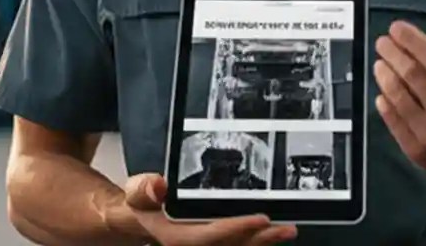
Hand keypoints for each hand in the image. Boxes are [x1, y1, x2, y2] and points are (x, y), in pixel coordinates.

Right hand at [118, 173, 296, 245]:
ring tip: (288, 231)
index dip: (238, 227)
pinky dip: (255, 241)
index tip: (262, 218)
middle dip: (261, 239)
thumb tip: (159, 185)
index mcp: (178, 237)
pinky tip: (271, 235)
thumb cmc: (142, 205)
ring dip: (263, 241)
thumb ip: (145, 188)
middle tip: (286, 228)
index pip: (212, 235)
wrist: (140, 220)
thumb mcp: (137, 192)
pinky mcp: (213, 245)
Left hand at [373, 22, 425, 214]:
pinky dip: (386, 108)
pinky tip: (382, 96)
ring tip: (379, 64)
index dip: (412, 41)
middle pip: (412, 75)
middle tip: (383, 42)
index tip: (397, 28)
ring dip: (386, 77)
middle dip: (393, 54)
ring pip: (399, 98)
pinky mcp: (420, 154)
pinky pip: (396, 125)